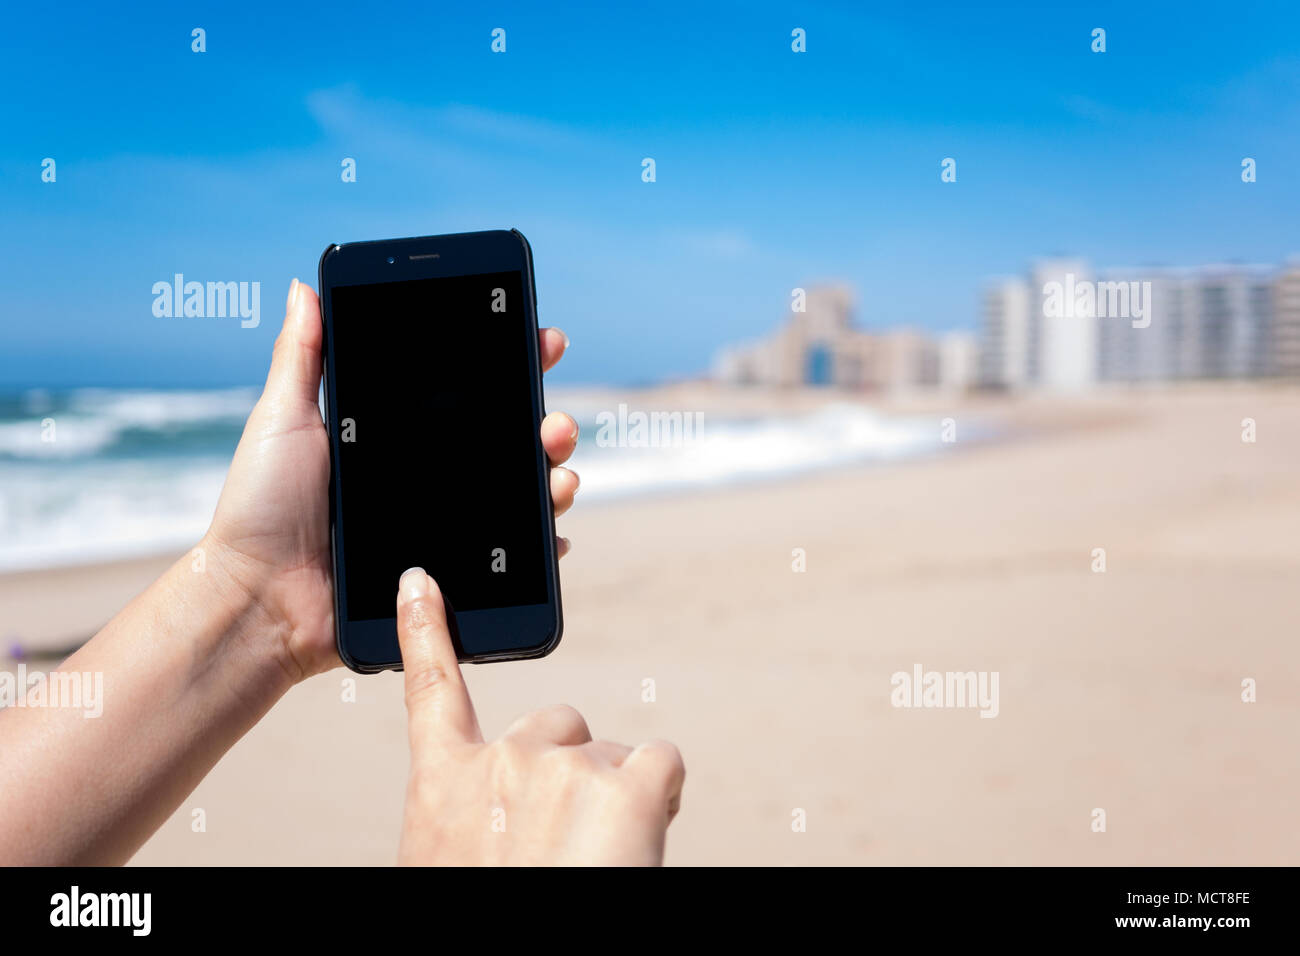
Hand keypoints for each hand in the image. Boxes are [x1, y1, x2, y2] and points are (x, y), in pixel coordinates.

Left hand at [203, 279, 580, 680]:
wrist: (259, 599)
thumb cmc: (260, 508)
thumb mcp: (282, 419)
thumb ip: (301, 355)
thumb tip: (304, 287)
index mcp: (396, 437)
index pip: (466, 393)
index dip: (509, 366)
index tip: (544, 343)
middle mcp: (425, 477)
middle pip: (505, 442)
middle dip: (545, 425)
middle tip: (555, 422)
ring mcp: (440, 525)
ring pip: (517, 496)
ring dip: (551, 480)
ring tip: (558, 475)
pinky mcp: (444, 575)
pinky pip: (507, 562)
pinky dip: (539, 549)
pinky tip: (554, 538)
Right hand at [394, 568, 684, 864]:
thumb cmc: (485, 913)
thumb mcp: (454, 860)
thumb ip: (479, 816)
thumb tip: (518, 814)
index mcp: (444, 787)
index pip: (432, 689)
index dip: (425, 630)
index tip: (421, 582)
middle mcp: (502, 761)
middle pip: (557, 727)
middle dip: (571, 772)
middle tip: (569, 846)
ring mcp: (566, 767)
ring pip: (612, 754)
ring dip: (615, 795)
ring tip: (598, 863)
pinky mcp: (628, 786)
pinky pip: (662, 760)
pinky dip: (662, 795)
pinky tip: (644, 837)